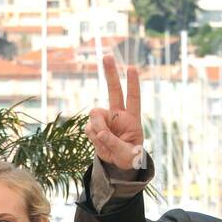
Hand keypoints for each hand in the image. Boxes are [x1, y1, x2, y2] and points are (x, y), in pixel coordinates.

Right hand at [86, 55, 145, 172]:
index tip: (131, 67)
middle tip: (107, 56)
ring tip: (104, 141)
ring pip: (95, 114)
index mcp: (132, 118)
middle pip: (114, 90)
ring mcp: (105, 120)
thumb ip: (114, 143)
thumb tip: (100, 133)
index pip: (134, 97)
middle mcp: (118, 115)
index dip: (132, 83)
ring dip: (97, 127)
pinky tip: (99, 143)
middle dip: (111, 73)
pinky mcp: (94, 127)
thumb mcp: (127, 155)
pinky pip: (88, 128)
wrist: (118, 165)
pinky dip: (92, 137)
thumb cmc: (129, 157)